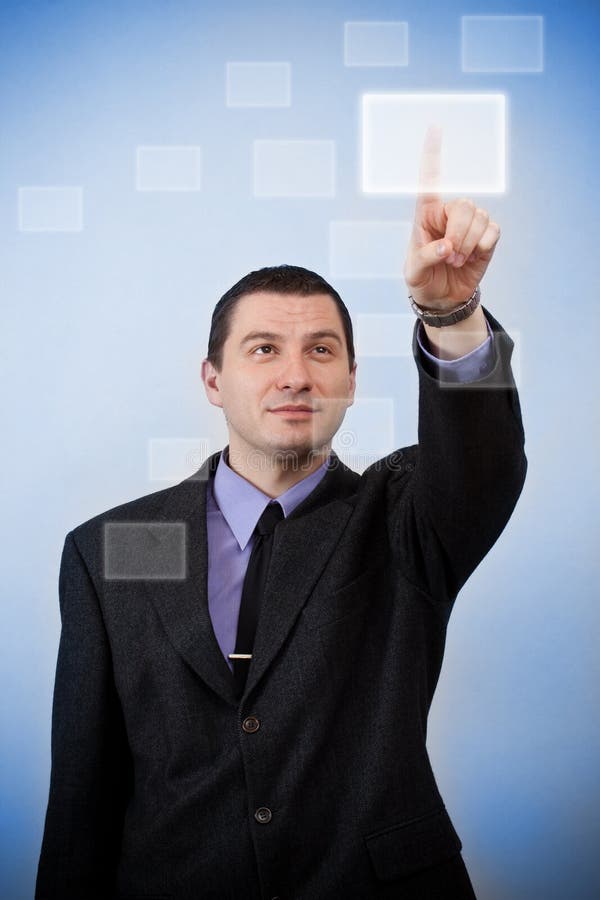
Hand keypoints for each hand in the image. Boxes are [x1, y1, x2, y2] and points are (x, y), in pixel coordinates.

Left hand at [403, 125, 500, 310]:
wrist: (442, 297)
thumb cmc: (422, 279)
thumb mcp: (414, 272)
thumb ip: (426, 256)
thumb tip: (448, 246)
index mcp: (425, 214)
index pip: (429, 181)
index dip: (432, 154)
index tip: (435, 126)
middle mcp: (448, 213)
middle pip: (464, 205)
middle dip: (459, 234)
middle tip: (450, 256)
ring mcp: (469, 223)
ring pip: (480, 217)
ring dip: (469, 243)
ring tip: (456, 261)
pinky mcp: (486, 235)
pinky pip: (493, 231)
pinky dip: (483, 246)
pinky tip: (473, 256)